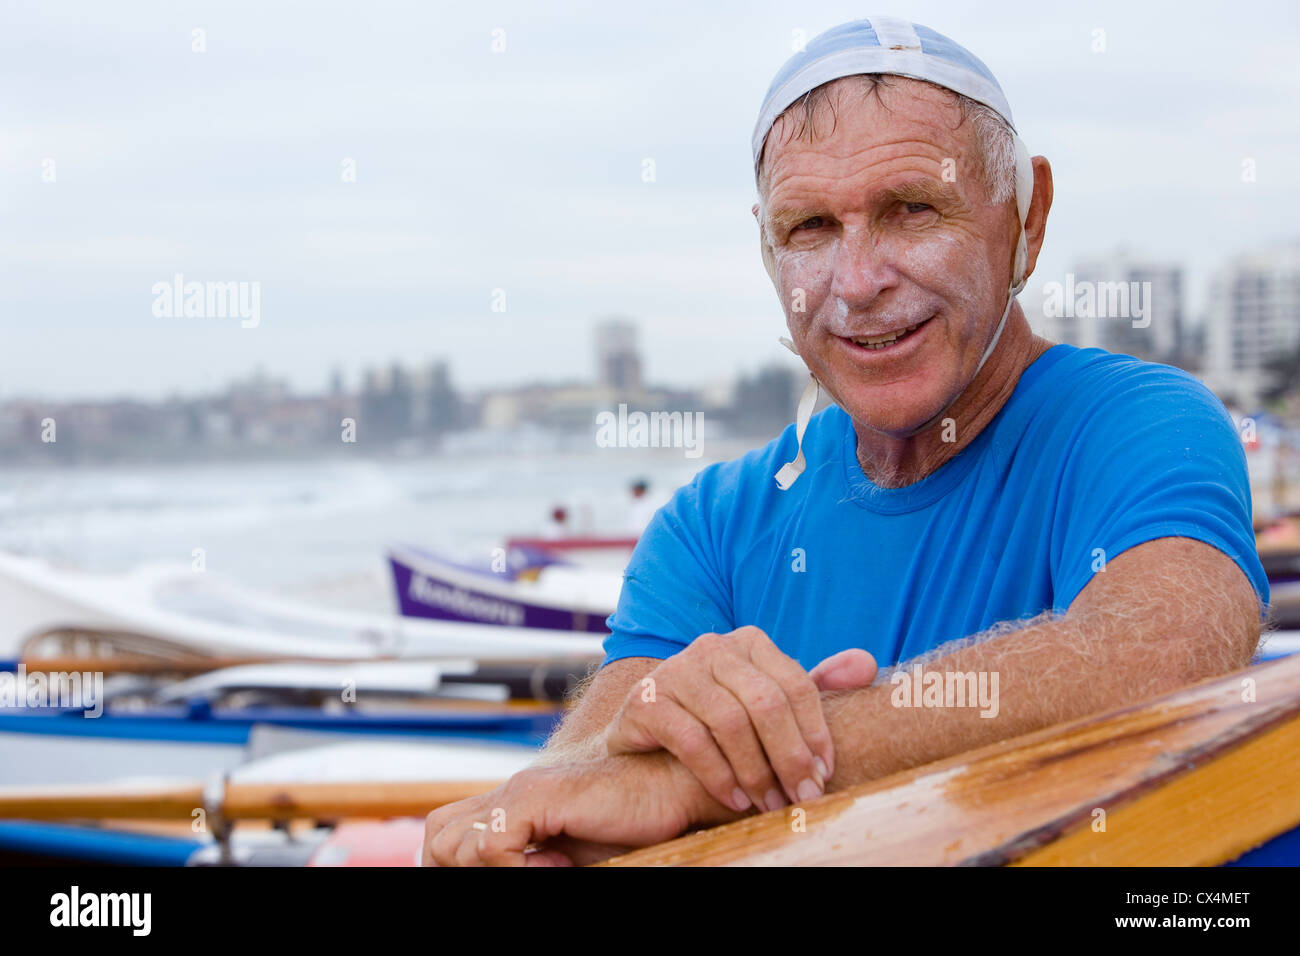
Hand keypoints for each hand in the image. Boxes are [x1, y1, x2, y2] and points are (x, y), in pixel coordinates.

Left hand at [421, 753, 723, 866]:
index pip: (444, 838)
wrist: (673, 791)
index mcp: (512, 806)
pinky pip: (491, 847)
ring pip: (455, 847)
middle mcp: (508, 794)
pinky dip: (515, 869)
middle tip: (525, 874)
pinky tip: (561, 862)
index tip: (499, 879)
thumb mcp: (568, 857)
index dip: (451, 867)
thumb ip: (533, 863)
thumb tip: (502, 874)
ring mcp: (519, 791)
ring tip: (552, 868)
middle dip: (461, 871)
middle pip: (438, 840)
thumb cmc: (634, 827)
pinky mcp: (535, 795)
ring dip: (493, 872)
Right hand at [603, 626, 876, 812]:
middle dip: (790, 757)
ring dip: (756, 772)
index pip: (795, 684)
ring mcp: (676, 670)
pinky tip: (735, 799)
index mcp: (748, 642)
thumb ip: (813, 685)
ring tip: (769, 804)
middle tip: (803, 797)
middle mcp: (712, 647)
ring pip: (730, 723)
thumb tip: (867, 664)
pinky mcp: (647, 700)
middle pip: (766, 703)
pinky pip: (691, 741)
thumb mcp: (765, 700)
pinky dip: (718, 776)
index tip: (825, 774)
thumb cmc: (715, 719)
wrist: (643, 735)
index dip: (816, 733)